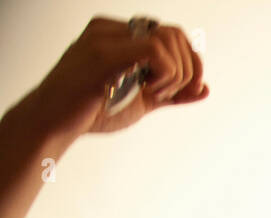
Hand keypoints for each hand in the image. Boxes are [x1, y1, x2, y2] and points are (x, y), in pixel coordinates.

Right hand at [32, 17, 207, 138]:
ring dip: (174, 75)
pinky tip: (147, 90)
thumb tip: (205, 89)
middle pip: (175, 34)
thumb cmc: (91, 112)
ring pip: (168, 40)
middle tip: (170, 94)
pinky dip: (165, 75)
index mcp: (120, 36)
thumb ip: (172, 94)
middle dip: (189, 69)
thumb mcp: (142, 101)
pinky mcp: (104, 52)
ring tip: (152, 92)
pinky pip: (155, 50)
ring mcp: (107, 37)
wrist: (54, 123)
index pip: (171, 35)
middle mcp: (113, 30)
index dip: (190, 62)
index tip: (189, 90)